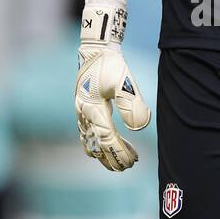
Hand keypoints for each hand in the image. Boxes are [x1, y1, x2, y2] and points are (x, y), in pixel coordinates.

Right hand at [75, 0, 150, 171]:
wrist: (95, 51)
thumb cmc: (111, 65)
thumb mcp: (124, 82)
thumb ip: (131, 104)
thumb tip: (138, 128)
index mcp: (93, 108)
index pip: (107, 138)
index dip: (119, 152)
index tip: (133, 161)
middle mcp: (84, 113)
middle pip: (98, 144)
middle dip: (113, 158)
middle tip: (129, 167)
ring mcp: (81, 113)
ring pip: (90, 142)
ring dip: (104, 154)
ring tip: (120, 162)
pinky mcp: (82, 110)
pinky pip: (86, 134)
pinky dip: (96, 145)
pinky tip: (107, 147)